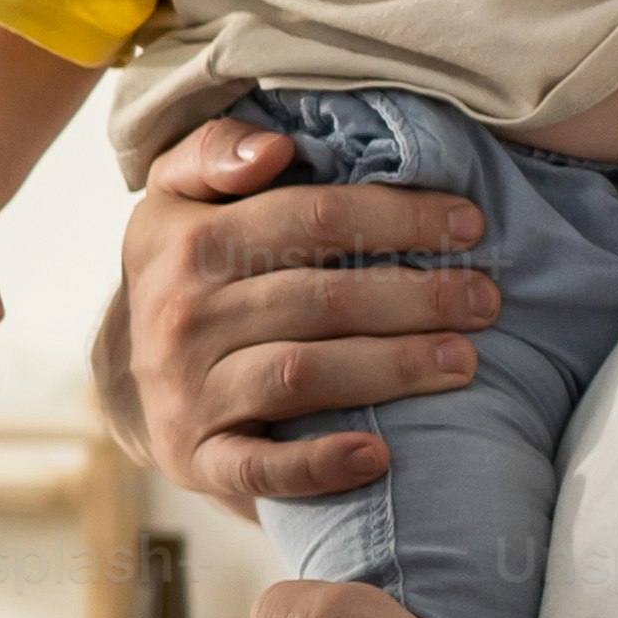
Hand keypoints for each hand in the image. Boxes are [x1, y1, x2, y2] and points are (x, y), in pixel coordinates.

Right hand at [102, 117, 496, 513]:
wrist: (132, 382)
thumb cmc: (186, 277)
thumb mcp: (178, 198)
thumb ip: (217, 152)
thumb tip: (276, 149)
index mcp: (185, 239)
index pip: (309, 217)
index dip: (398, 218)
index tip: (468, 226)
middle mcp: (181, 314)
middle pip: (320, 297)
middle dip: (417, 296)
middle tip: (485, 301)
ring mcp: (187, 390)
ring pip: (302, 373)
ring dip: (392, 368)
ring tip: (462, 361)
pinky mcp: (197, 458)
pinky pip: (259, 468)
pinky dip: (319, 466)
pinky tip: (378, 456)